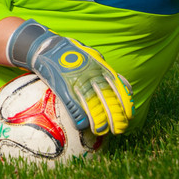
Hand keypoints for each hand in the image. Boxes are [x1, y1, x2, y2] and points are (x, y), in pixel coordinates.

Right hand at [7, 20, 132, 134]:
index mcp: (101, 69)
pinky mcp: (63, 88)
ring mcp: (78, 82)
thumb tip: (117, 80)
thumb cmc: (71, 52)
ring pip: (92, 106)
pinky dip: (78, 118)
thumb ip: (104, 68)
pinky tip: (81, 126)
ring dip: (99, 121)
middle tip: (120, 129)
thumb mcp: (92, 56)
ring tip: (102, 131)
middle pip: (108, 100)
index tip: (129, 116)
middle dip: (116, 116)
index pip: (119, 89)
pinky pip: (72, 106)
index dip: (125, 104)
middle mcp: (92, 76)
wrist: (49, 48)